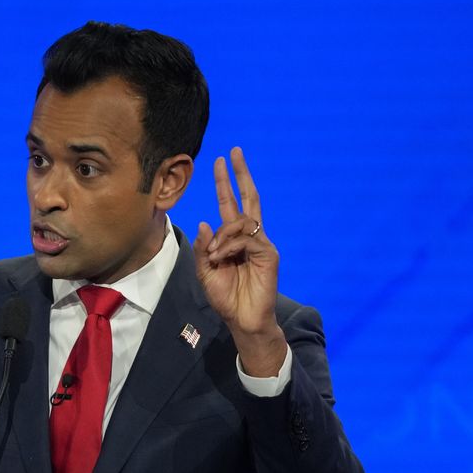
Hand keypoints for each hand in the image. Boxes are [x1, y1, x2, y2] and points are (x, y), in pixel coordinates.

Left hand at [193, 147, 285, 375]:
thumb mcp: (205, 271)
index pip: (231, 204)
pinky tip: (221, 258)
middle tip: (233, 152)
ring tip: (214, 256)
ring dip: (222, 235)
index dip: (226, 182)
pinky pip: (247, 239)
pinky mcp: (268, 254)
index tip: (221, 161)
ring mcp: (261, 244)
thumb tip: (205, 222)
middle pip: (248, 198)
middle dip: (239, 174)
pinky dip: (230, 246)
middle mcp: (250, 237)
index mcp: (233, 239)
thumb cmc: (225, 297)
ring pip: (242, 221)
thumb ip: (203, 248)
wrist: (242, 319)